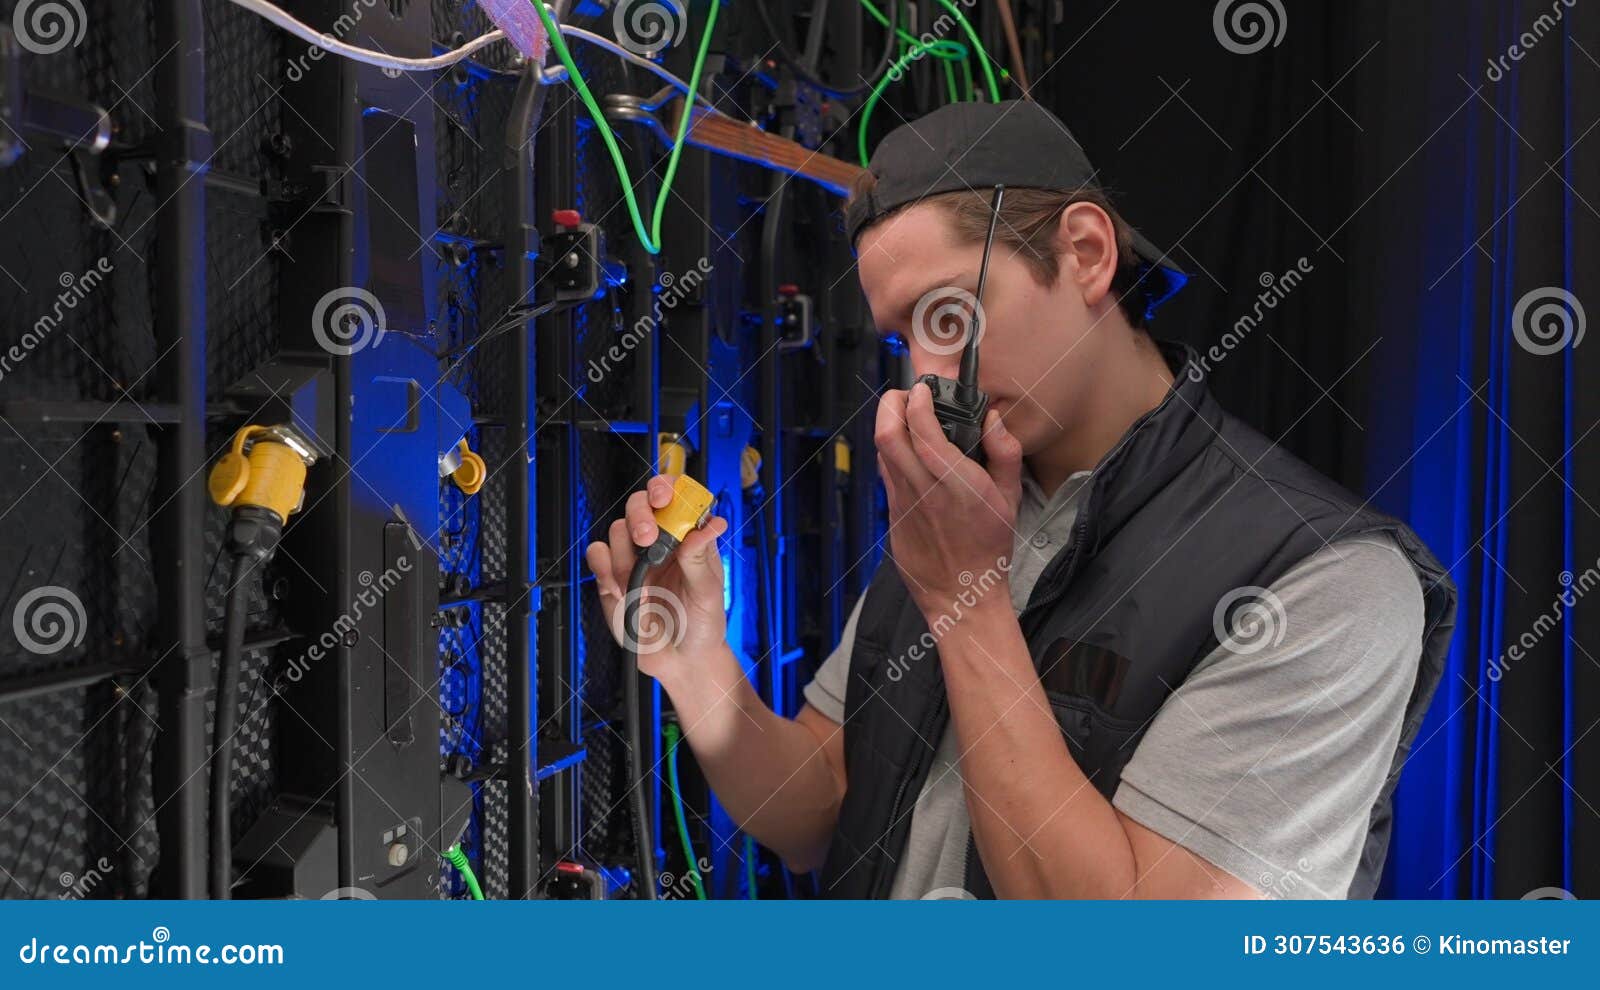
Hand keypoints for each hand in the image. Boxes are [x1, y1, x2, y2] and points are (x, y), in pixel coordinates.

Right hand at [584, 474, 729, 678]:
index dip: (667, 488)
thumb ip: (701, 558)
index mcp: (688, 539)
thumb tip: (714, 523)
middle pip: (640, 505)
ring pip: (617, 529)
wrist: (679, 661)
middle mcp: (660, 543)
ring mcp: (634, 558)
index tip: (664, 498)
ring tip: (642, 584)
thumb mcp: (708, 594)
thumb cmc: (702, 625)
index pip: (676, 498)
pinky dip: (603, 567)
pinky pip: (597, 555)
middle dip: (640, 515)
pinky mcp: (611, 578)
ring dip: (625, 552)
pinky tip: (621, 589)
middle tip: (647, 538)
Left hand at [874, 381, 1023, 617]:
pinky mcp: (892, 514)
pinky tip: (908, 453)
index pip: (923, 428)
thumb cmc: (989, 547)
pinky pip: (886, 474)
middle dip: (890, 404)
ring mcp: (901, 502)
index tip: (923, 389)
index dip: (917, 400)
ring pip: (881, 452)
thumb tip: (992, 418)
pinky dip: (892, 454)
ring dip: (888, 426)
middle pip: (887, 433)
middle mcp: (922, 488)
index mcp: (954, 481)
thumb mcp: (1011, 497)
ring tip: (905, 418)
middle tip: (904, 396)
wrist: (962, 594)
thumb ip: (1004, 451)